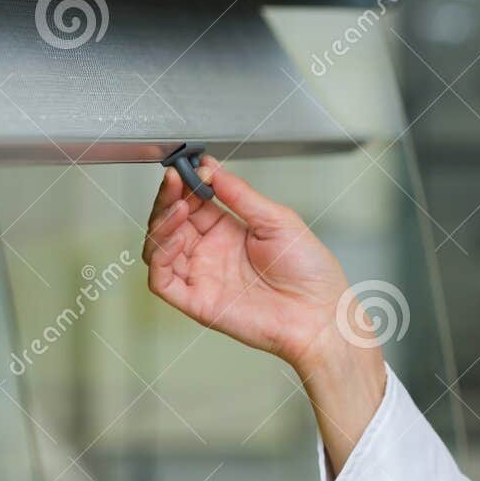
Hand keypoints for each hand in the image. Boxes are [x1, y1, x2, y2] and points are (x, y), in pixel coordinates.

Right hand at [142, 157, 372, 383]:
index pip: (193, 202)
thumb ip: (241, 195)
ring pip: (159, 248)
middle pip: (171, 222)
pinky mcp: (197, 302)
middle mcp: (211, 253)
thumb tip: (212, 168)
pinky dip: (159, 258)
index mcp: (229, 231)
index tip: (186, 166)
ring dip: (161, 224)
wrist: (320, 314)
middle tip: (173, 180)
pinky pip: (162, 281)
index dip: (185, 184)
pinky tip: (173, 240)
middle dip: (168, 198)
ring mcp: (202, 277)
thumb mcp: (278, 220)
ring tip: (177, 206)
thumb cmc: (310, 273)